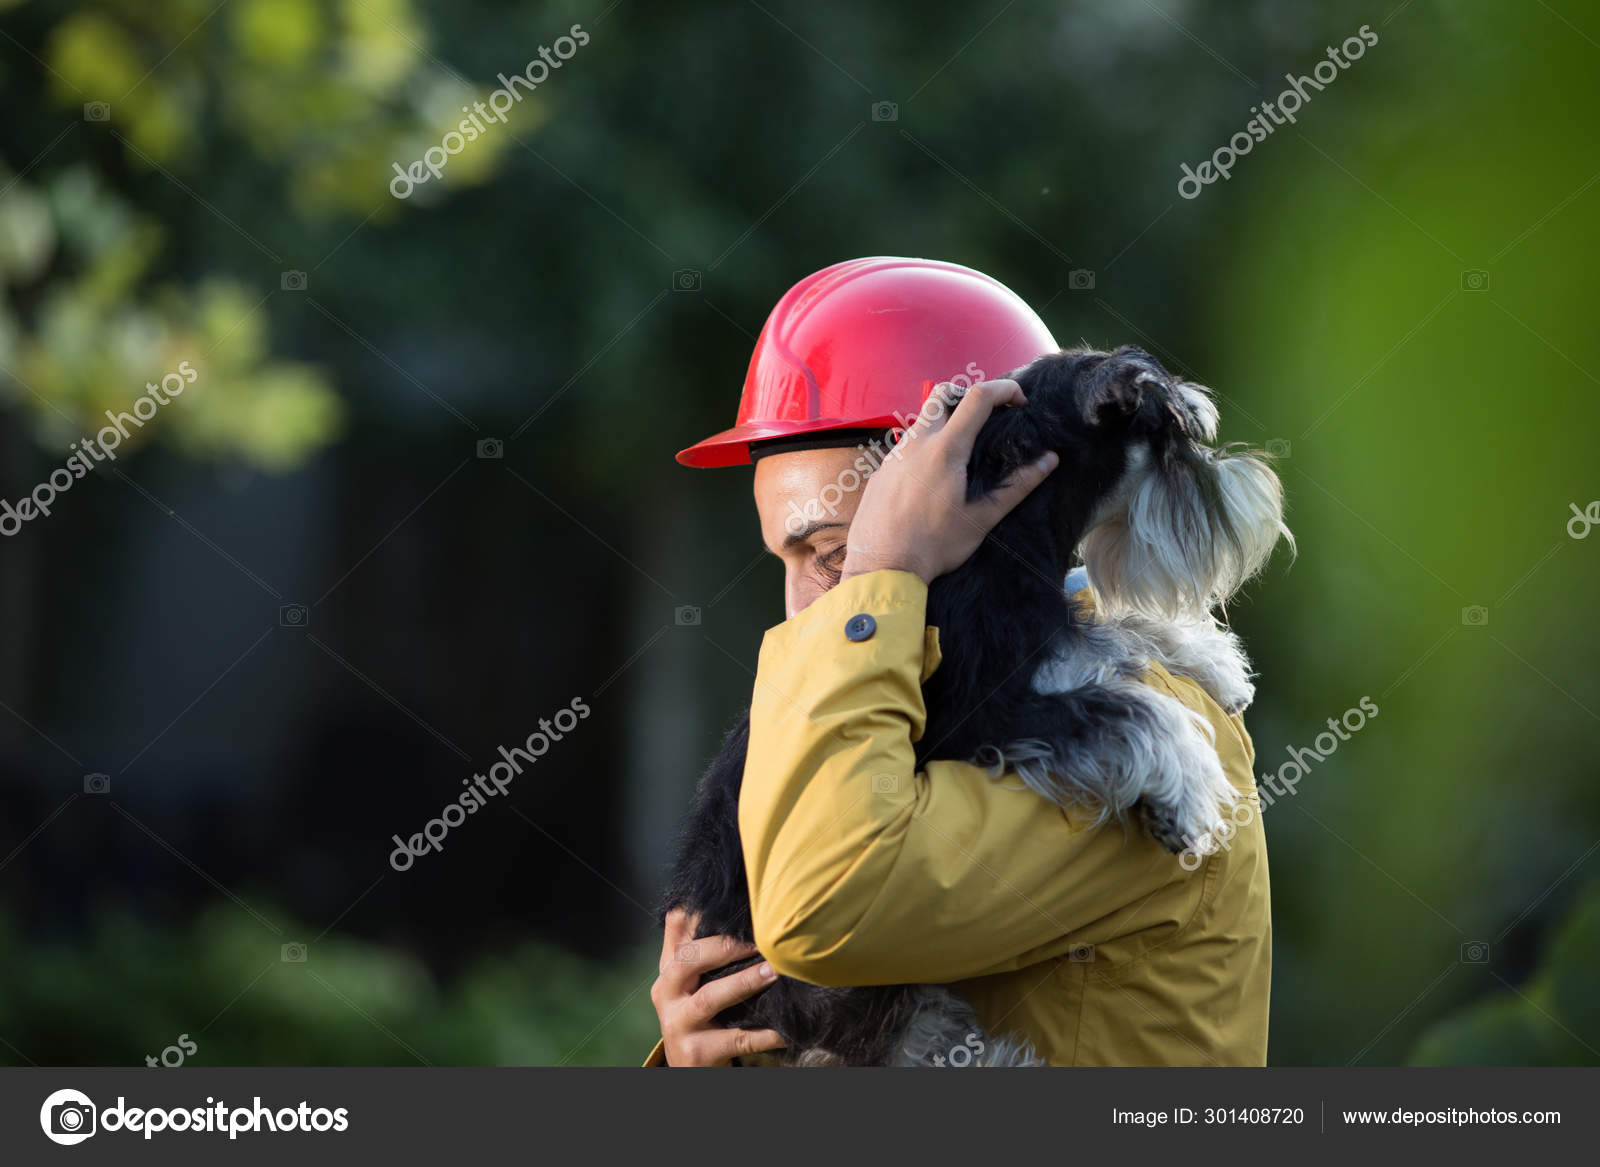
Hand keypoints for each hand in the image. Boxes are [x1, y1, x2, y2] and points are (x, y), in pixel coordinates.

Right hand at [651, 908, 785, 1065]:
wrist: (688, 1069)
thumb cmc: (696, 1014)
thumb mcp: (689, 981)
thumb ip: (698, 944)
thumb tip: (729, 901)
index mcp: (668, 969)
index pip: (675, 927)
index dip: (700, 910)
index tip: (732, 901)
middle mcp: (666, 994)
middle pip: (688, 960)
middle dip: (725, 947)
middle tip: (760, 942)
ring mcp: (679, 1025)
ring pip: (710, 998)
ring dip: (744, 982)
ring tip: (774, 972)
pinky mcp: (698, 1053)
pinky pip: (737, 1040)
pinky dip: (765, 1033)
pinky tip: (785, 1027)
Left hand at [841, 379, 1058, 584]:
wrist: (881, 568)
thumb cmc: (933, 547)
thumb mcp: (981, 519)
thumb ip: (1017, 486)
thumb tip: (1049, 461)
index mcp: (945, 450)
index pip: (978, 397)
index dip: (1004, 389)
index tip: (1019, 400)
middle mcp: (916, 444)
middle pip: (943, 394)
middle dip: (969, 395)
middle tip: (988, 418)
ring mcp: (894, 455)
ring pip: (922, 421)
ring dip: (946, 424)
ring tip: (964, 454)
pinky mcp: (881, 471)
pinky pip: (906, 446)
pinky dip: (926, 448)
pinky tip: (934, 479)